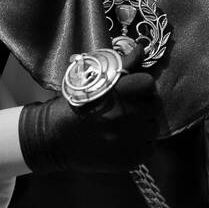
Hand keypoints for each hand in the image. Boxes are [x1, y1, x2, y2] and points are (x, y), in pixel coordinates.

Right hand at [18, 69, 161, 175]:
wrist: (54, 138)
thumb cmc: (74, 105)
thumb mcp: (93, 78)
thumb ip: (122, 65)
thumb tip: (140, 49)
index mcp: (121, 90)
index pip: (149, 83)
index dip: (142, 87)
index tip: (132, 93)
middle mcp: (129, 113)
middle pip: (155, 106)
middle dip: (145, 107)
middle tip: (129, 111)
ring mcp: (131, 138)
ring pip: (154, 129)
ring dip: (144, 127)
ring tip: (126, 128)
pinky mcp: (130, 158)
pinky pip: (148, 149)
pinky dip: (141, 146)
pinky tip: (125, 142)